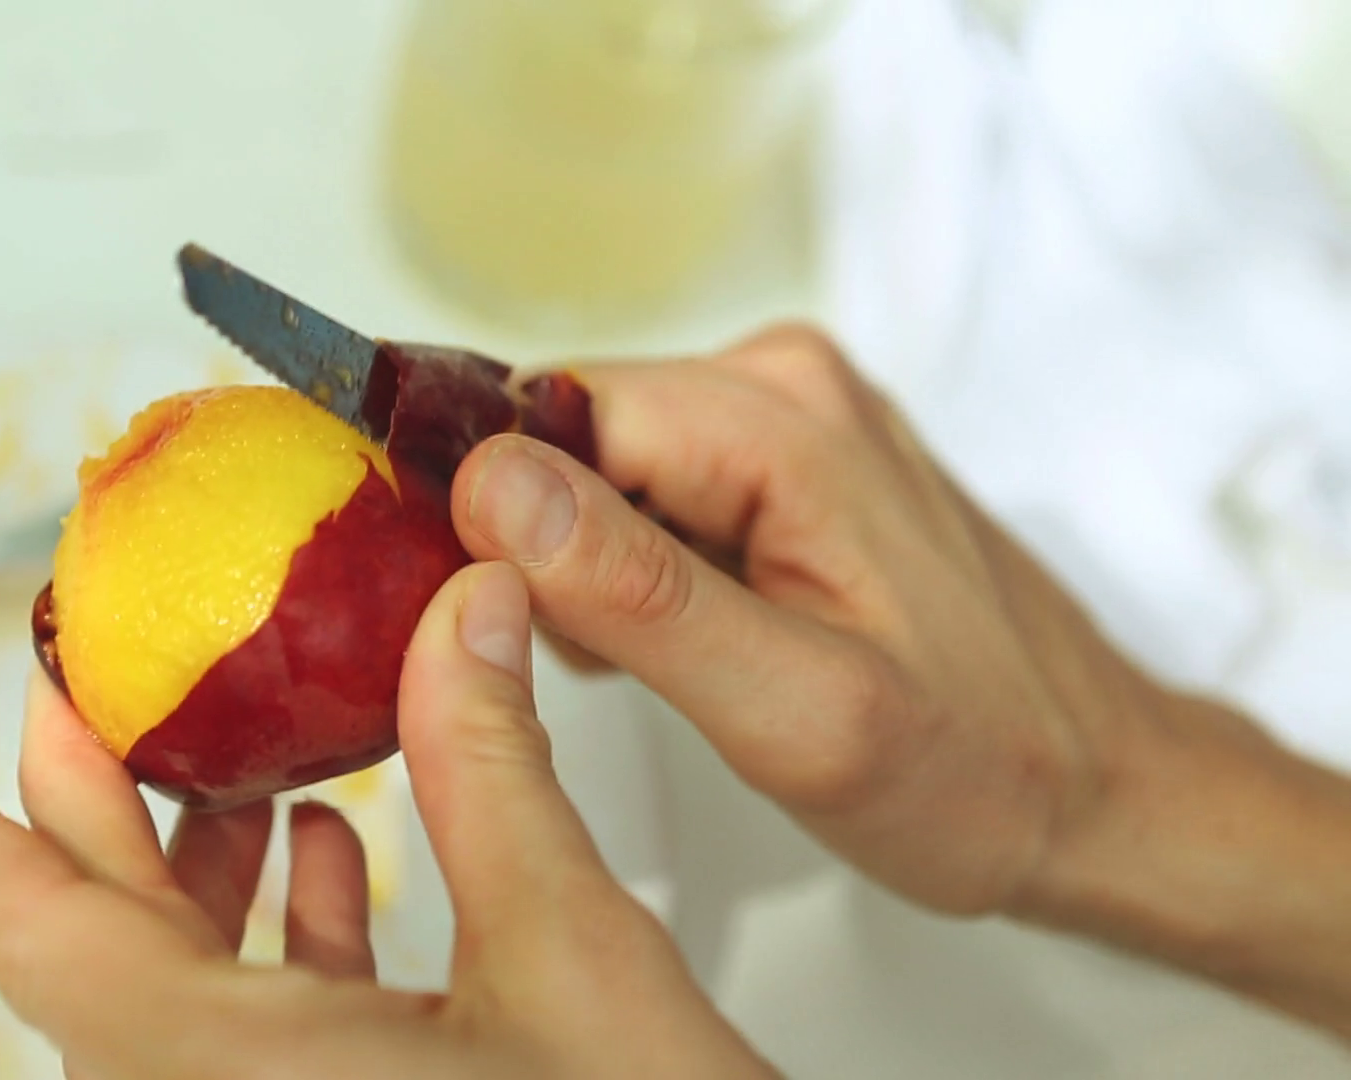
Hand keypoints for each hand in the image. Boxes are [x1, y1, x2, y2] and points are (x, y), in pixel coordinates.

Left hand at [0, 563, 776, 1078]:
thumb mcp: (569, 955)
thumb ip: (490, 771)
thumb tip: (462, 617)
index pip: (57, 952)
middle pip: (112, 970)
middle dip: (104, 829)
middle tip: (93, 714)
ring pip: (181, 1013)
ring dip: (200, 892)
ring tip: (238, 779)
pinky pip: (255, 1054)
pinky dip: (275, 961)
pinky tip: (339, 870)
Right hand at [459, 323, 1350, 1037]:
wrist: (1097, 787)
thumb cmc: (973, 773)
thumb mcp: (794, 713)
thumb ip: (638, 596)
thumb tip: (489, 482)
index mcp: (780, 417)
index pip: (548, 416)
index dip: (496, 522)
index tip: (513, 630)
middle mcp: (782, 378)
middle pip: (567, 434)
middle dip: (544, 553)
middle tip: (609, 670)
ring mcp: (791, 411)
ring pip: (597, 465)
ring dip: (588, 570)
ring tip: (666, 670)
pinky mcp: (792, 455)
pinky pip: (650, 485)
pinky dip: (635, 570)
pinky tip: (696, 646)